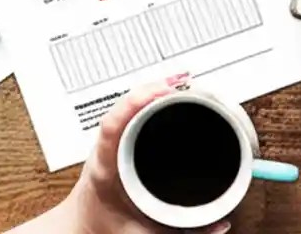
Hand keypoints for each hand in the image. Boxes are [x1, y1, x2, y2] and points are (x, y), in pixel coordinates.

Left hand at [25, 82, 228, 233]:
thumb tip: (219, 224)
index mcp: (105, 169)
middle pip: (123, 107)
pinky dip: (145, 101)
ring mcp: (108, 144)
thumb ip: (184, 231)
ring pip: (126, 108)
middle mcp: (104, 150)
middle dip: (154, 89)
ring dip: (150, 92)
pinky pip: (127, 115)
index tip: (162, 91)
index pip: (113, 126)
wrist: (80, 230)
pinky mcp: (114, 144)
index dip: (136, 102)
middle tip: (182, 83)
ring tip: (176, 82)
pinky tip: (160, 93)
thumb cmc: (104, 229)